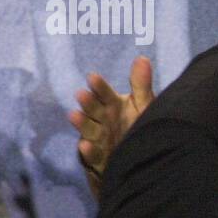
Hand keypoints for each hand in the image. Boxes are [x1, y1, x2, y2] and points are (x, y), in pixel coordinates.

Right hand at [67, 56, 154, 197]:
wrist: (139, 157)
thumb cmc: (138, 126)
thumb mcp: (143, 105)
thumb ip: (141, 84)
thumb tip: (142, 58)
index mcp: (113, 105)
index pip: (105, 93)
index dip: (99, 86)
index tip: (92, 76)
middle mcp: (103, 120)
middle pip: (94, 110)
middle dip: (88, 103)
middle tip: (81, 94)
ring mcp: (99, 139)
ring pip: (89, 130)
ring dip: (81, 123)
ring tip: (74, 115)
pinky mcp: (99, 159)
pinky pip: (93, 155)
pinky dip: (88, 151)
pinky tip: (85, 145)